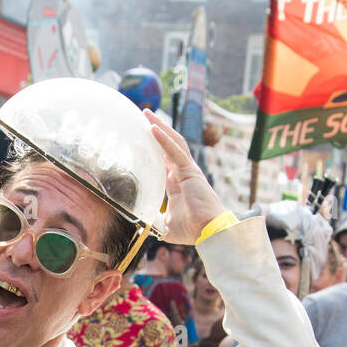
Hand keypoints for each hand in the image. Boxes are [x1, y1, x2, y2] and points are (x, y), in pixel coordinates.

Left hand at [143, 112, 225, 244]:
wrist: (209, 232)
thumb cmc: (192, 229)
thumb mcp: (165, 226)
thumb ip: (153, 221)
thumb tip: (139, 223)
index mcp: (176, 183)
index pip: (162, 160)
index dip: (151, 148)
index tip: (137, 140)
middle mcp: (182, 172)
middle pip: (167, 144)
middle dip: (155, 128)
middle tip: (142, 115)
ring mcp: (187, 169)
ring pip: (173, 141)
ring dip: (159, 126)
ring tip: (146, 113)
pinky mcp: (190, 171)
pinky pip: (175, 151)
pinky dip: (164, 139)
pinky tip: (153, 128)